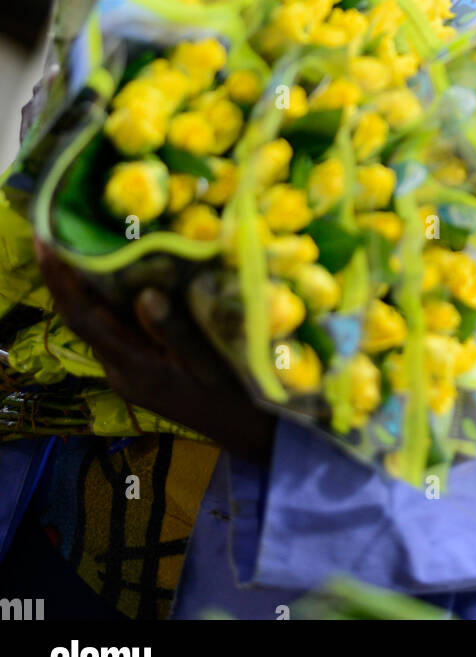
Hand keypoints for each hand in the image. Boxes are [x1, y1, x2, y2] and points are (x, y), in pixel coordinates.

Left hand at [34, 238, 275, 466]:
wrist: (248, 431)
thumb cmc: (232, 394)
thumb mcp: (208, 362)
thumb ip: (175, 331)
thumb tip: (145, 294)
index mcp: (133, 367)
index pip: (83, 318)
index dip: (60, 279)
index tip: (46, 240)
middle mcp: (120, 370)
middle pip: (82, 316)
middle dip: (66, 273)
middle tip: (59, 225)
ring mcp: (128, 370)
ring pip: (96, 321)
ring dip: (84, 283)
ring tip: (80, 237)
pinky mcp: (139, 367)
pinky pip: (114, 326)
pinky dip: (108, 297)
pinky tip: (116, 271)